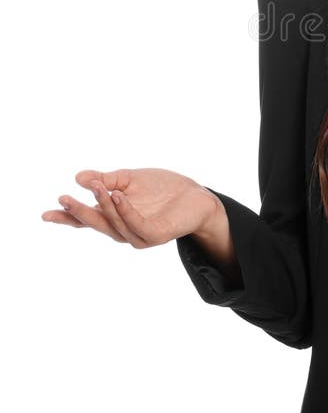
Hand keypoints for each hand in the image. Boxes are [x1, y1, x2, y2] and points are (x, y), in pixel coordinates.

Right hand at [41, 168, 219, 248]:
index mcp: (115, 217)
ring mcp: (139, 235)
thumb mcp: (132, 179)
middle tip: (63, 198)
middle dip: (79, 212)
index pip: (87, 219)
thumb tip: (79, 177)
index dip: (67, 217)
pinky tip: (119, 196)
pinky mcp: (156, 235)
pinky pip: (137, 225)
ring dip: (104, 206)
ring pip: (115, 224)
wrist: (197, 196)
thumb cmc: (164, 188)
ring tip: (97, 187)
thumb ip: (107, 179)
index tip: (46, 213)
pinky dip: (126, 212)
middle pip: (97, 223)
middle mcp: (124, 229)